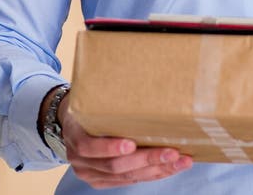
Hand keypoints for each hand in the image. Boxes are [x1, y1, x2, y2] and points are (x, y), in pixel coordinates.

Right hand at [59, 93, 191, 188]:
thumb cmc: (89, 105)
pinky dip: (151, 175)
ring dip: (156, 170)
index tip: (131, 143)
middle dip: (146, 159)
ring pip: (126, 176)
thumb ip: (108, 94)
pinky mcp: (101, 181)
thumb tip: (142, 70)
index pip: (89, 146)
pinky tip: (169, 168)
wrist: (72, 122)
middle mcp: (81, 160)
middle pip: (114, 165)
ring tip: (179, 162)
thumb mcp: (90, 97)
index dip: (110, 147)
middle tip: (171, 152)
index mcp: (75, 135)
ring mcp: (91, 173)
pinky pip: (129, 181)